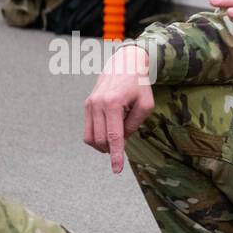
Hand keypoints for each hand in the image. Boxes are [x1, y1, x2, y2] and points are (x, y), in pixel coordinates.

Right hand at [83, 44, 153, 173]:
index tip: (116, 170)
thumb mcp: (146, 104)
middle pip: (101, 140)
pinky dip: (98, 137)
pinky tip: (109, 131)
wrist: (125, 63)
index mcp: (113, 103)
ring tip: (116, 138)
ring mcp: (89, 104)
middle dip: (112, 149)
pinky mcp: (87, 105)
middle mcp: (97, 104)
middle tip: (125, 144)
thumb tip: (121, 139)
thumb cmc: (139, 84)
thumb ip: (134, 124)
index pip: (113, 137)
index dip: (116, 156)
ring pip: (91, 138)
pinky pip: (88, 130)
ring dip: (103, 145)